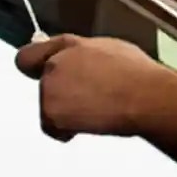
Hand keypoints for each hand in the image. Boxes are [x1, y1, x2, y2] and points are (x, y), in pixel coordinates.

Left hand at [15, 34, 168, 140]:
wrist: (145, 96)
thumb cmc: (137, 74)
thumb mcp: (107, 49)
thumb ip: (81, 53)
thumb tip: (76, 59)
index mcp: (67, 44)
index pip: (30, 55)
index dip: (36, 67)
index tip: (41, 75)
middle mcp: (53, 62)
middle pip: (44, 85)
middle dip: (61, 94)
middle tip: (89, 100)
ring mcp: (49, 86)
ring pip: (48, 107)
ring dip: (65, 113)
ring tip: (95, 111)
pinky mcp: (50, 110)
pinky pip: (51, 127)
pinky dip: (65, 131)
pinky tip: (88, 124)